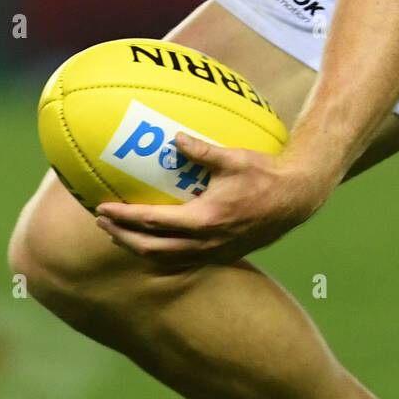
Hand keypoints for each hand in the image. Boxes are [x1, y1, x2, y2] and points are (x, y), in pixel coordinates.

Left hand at [95, 132, 330, 270]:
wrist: (296, 198)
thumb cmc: (265, 174)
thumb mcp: (233, 158)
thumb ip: (201, 150)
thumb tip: (173, 137)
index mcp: (204, 219)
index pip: (153, 222)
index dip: (125, 217)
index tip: (102, 208)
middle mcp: (205, 242)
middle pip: (151, 248)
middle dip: (122, 237)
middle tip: (102, 223)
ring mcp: (214, 252)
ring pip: (165, 259)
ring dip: (138, 248)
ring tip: (119, 235)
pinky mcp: (222, 254)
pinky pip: (182, 261)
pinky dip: (160, 255)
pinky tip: (153, 244)